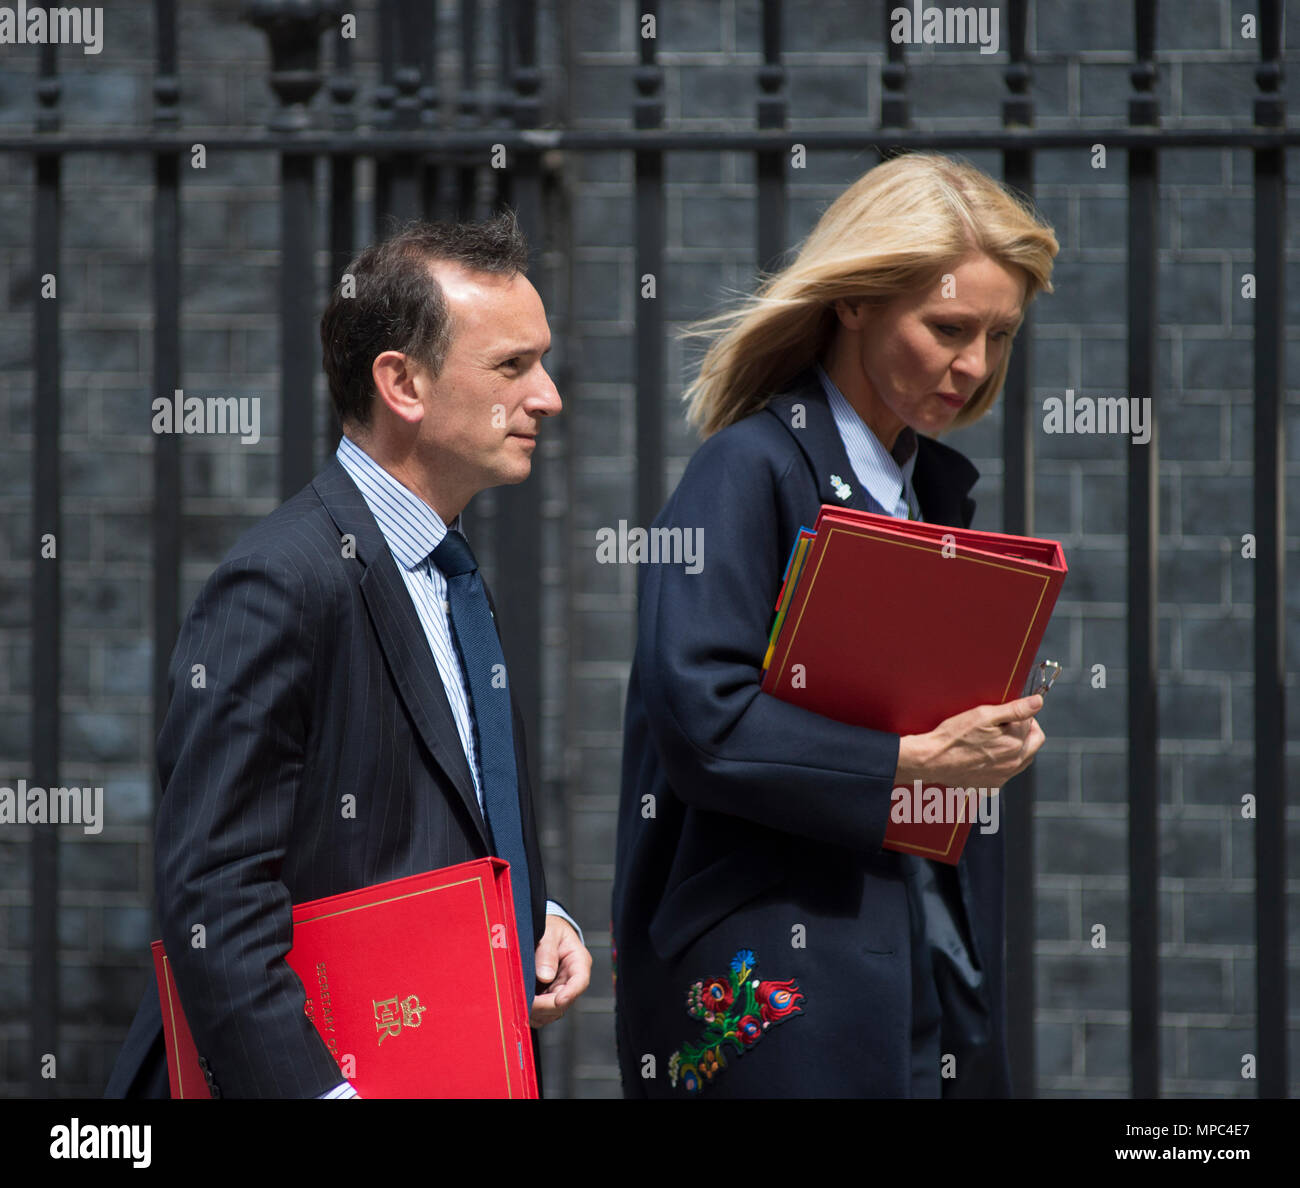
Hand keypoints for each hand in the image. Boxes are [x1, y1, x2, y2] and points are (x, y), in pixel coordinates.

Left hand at [529, 915, 591, 1027]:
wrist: (547, 931)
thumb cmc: (551, 929)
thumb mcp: (549, 932)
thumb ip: (547, 952)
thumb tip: (545, 976)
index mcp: (578, 961)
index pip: (580, 981)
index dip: (570, 993)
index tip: (558, 1001)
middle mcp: (572, 979)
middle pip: (564, 1001)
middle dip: (545, 1005)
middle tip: (525, 1001)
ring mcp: (561, 990)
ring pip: (554, 1011)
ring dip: (538, 1011)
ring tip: (520, 1001)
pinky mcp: (549, 997)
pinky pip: (544, 1013)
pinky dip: (533, 1013)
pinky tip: (521, 1004)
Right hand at [896, 693, 1044, 788]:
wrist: (931, 760)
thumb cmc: (953, 736)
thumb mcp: (983, 715)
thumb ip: (1014, 710)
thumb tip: (1037, 702)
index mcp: (1014, 744)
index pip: (1031, 724)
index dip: (1019, 715)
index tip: (1005, 713)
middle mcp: (1013, 763)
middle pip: (1034, 743)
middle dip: (1026, 731)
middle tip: (1007, 724)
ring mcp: (1003, 776)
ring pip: (1023, 759)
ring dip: (1018, 747)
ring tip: (996, 738)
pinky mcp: (992, 785)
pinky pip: (1008, 772)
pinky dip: (1004, 762)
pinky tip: (987, 754)